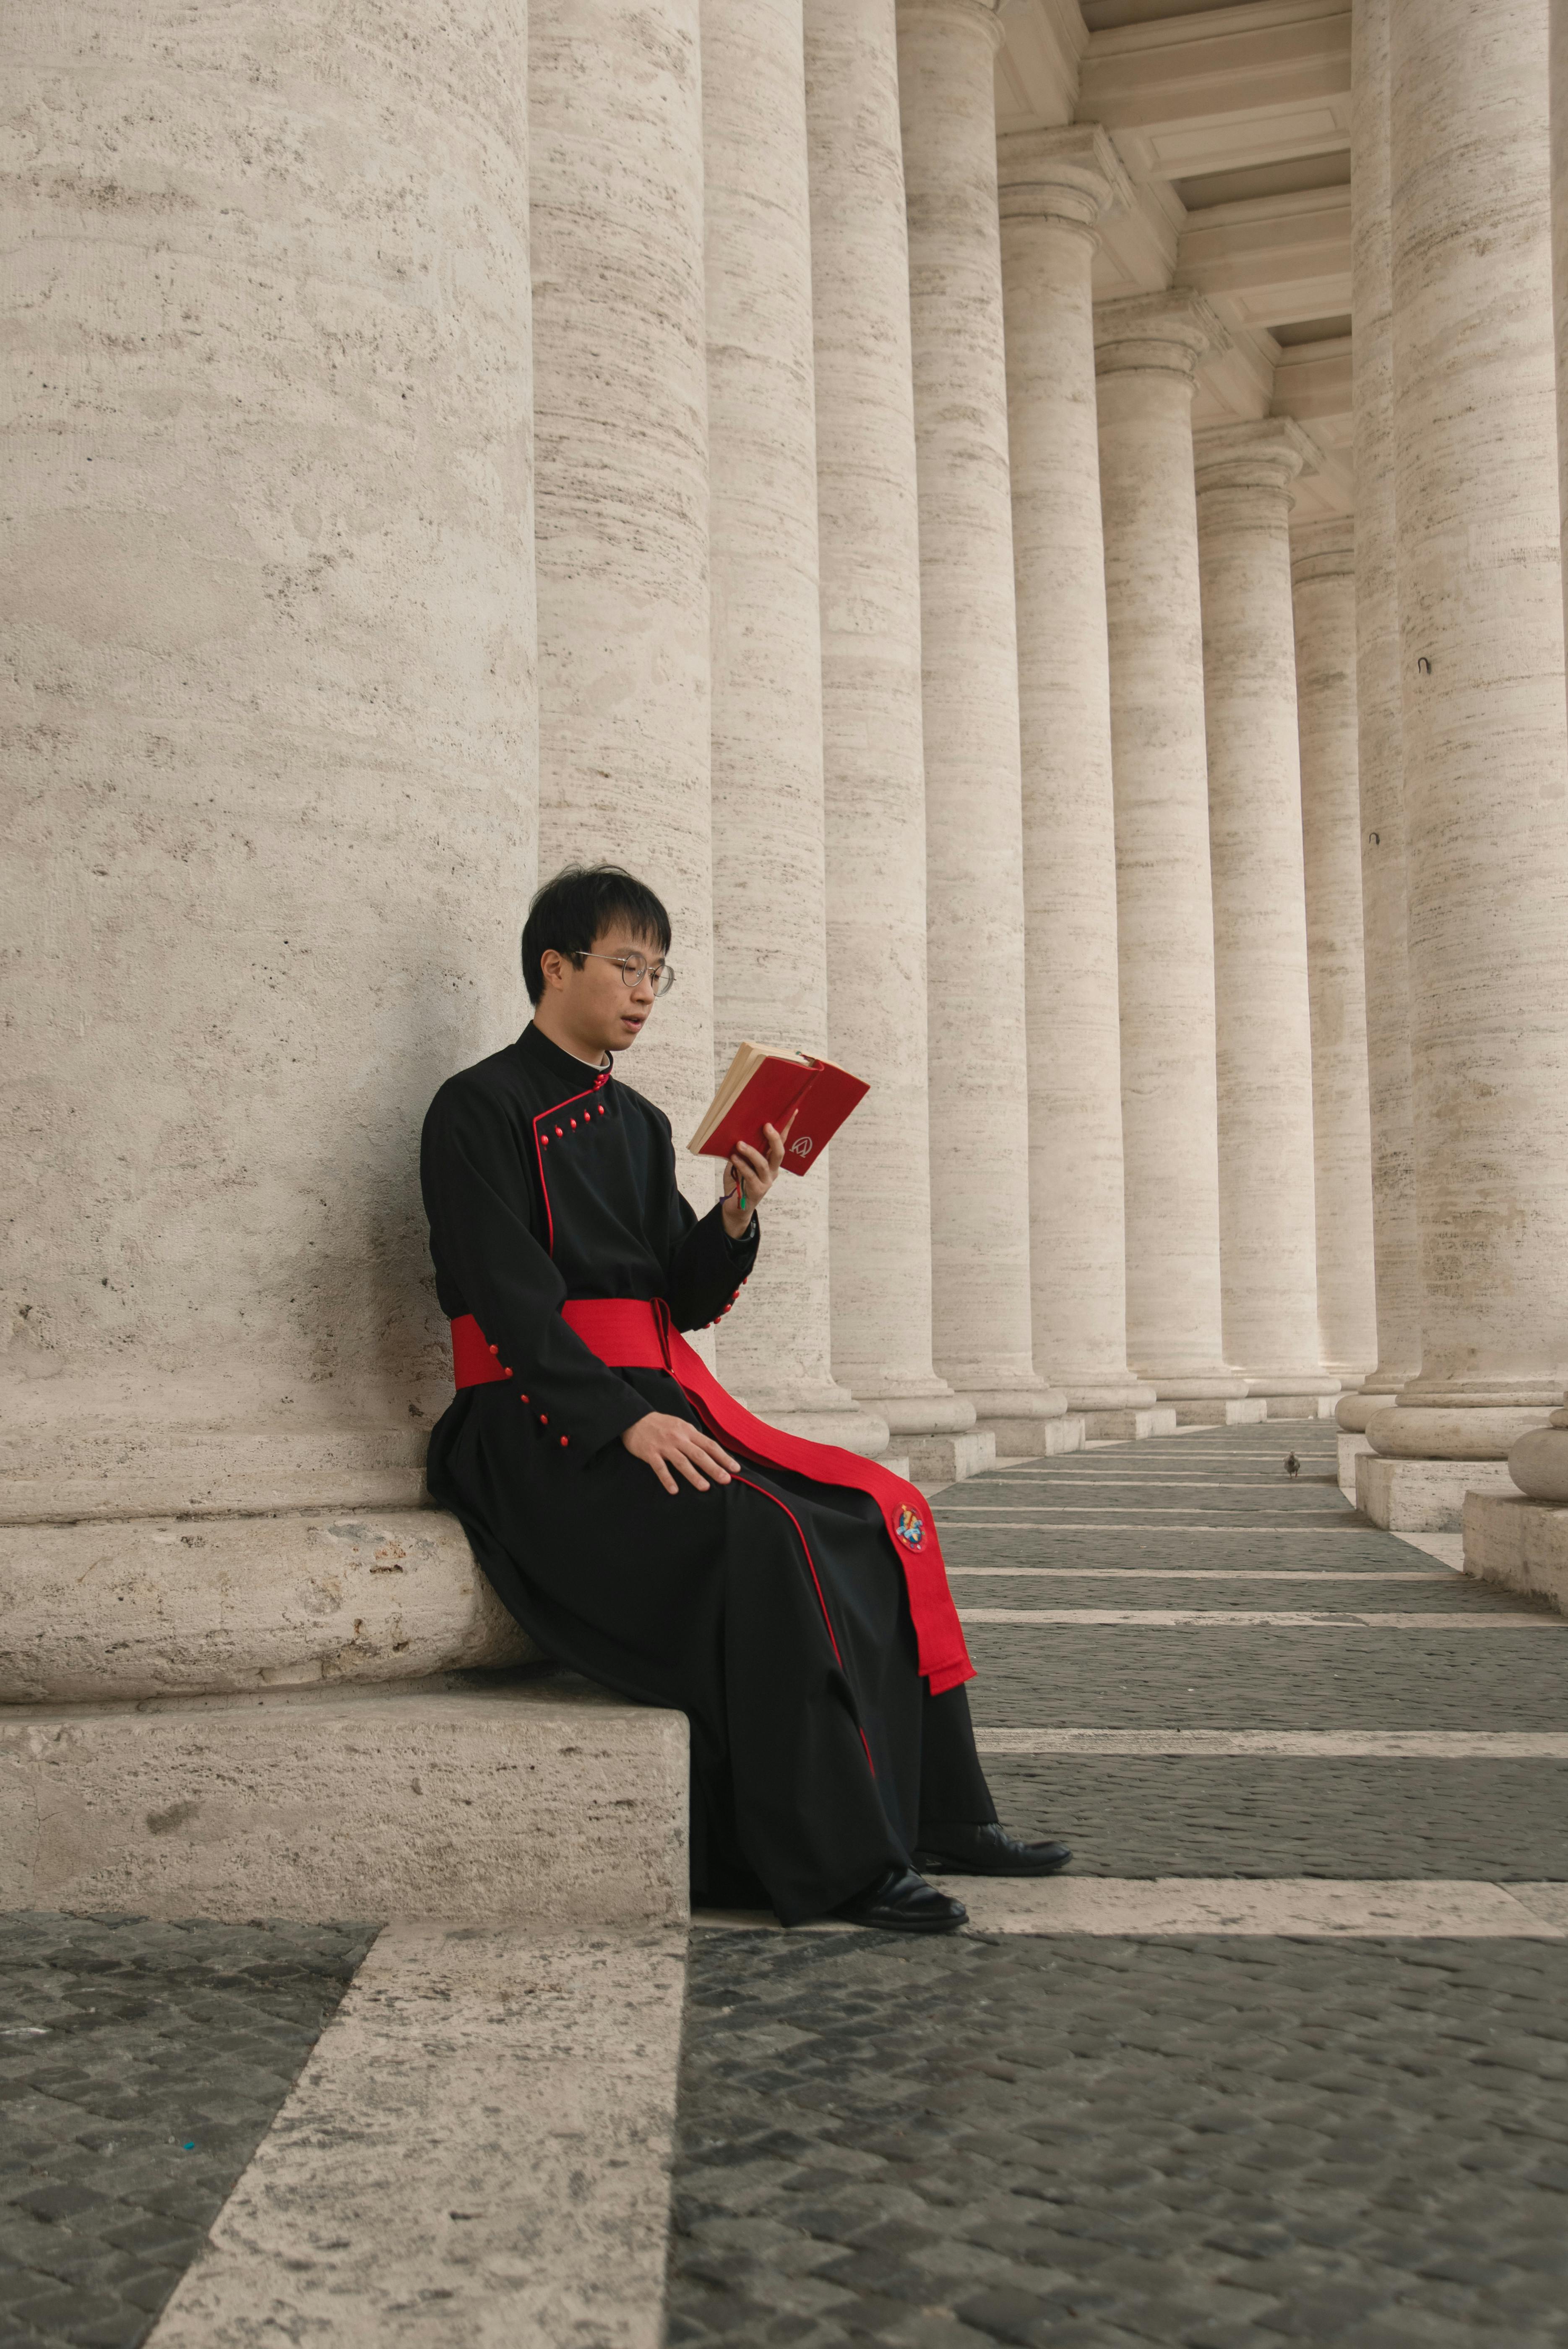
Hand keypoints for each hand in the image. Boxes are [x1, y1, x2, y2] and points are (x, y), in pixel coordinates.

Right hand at [621, 1411, 740, 1494]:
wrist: (634, 1419)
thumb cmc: (660, 1424)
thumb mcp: (680, 1425)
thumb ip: (693, 1438)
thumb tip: (710, 1451)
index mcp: (688, 1431)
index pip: (709, 1445)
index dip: (723, 1457)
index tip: (735, 1468)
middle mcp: (678, 1438)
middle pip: (699, 1454)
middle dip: (714, 1468)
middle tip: (726, 1480)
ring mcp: (664, 1446)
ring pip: (682, 1462)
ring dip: (694, 1475)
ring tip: (705, 1487)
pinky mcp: (650, 1453)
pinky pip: (660, 1468)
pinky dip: (667, 1479)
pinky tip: (674, 1490)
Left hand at [722, 1118, 789, 1237]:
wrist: (735, 1206)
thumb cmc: (739, 1179)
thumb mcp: (742, 1160)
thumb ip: (744, 1148)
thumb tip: (740, 1128)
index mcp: (771, 1161)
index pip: (781, 1142)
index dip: (787, 1127)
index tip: (792, 1111)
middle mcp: (772, 1170)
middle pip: (778, 1152)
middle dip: (774, 1138)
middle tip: (766, 1125)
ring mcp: (766, 1181)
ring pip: (763, 1164)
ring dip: (751, 1152)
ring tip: (739, 1144)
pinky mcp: (757, 1190)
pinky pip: (750, 1175)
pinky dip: (741, 1165)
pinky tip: (733, 1158)